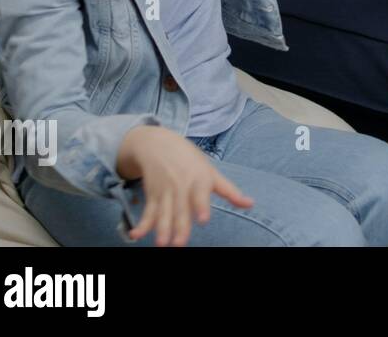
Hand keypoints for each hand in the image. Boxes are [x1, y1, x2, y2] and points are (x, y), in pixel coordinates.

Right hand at [116, 125, 253, 246]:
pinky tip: (136, 236)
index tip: (203, 220)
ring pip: (163, 213)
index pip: (200, 194)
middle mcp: (181, 186)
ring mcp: (165, 191)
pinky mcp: (153, 196)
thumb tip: (251, 204)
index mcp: (198, 180)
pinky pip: (147, 212)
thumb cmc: (190, 160)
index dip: (200, 207)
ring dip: (161, 229)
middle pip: (180, 209)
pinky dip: (141, 224)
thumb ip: (229, 190)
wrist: (158, 144)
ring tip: (161, 244)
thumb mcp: (211, 171)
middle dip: (179, 226)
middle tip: (179, 244)